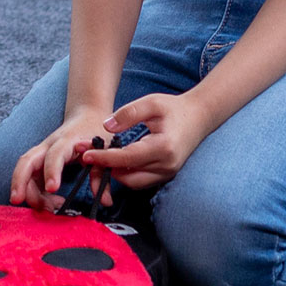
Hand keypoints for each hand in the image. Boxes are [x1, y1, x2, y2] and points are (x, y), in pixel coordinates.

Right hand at [8, 109, 115, 212]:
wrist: (86, 116)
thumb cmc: (95, 132)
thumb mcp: (105, 152)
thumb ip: (103, 176)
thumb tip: (105, 201)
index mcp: (66, 141)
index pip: (54, 155)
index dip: (51, 171)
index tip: (52, 189)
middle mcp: (48, 146)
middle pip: (27, 161)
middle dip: (19, 180)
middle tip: (18, 200)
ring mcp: (42, 154)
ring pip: (26, 171)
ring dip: (29, 191)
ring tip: (47, 209)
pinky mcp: (41, 162)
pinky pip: (31, 177)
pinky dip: (35, 192)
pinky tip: (49, 203)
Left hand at [84, 93, 212, 189]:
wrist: (199, 117)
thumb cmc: (174, 108)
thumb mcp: (151, 103)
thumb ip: (128, 113)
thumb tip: (106, 126)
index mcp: (163, 147)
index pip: (127, 158)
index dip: (104, 158)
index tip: (85, 154)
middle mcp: (167, 165)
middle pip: (129, 177)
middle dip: (106, 169)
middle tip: (88, 155)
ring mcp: (168, 173)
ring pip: (134, 182)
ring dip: (115, 173)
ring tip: (99, 156)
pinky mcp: (166, 174)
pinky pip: (141, 180)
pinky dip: (126, 173)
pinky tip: (115, 160)